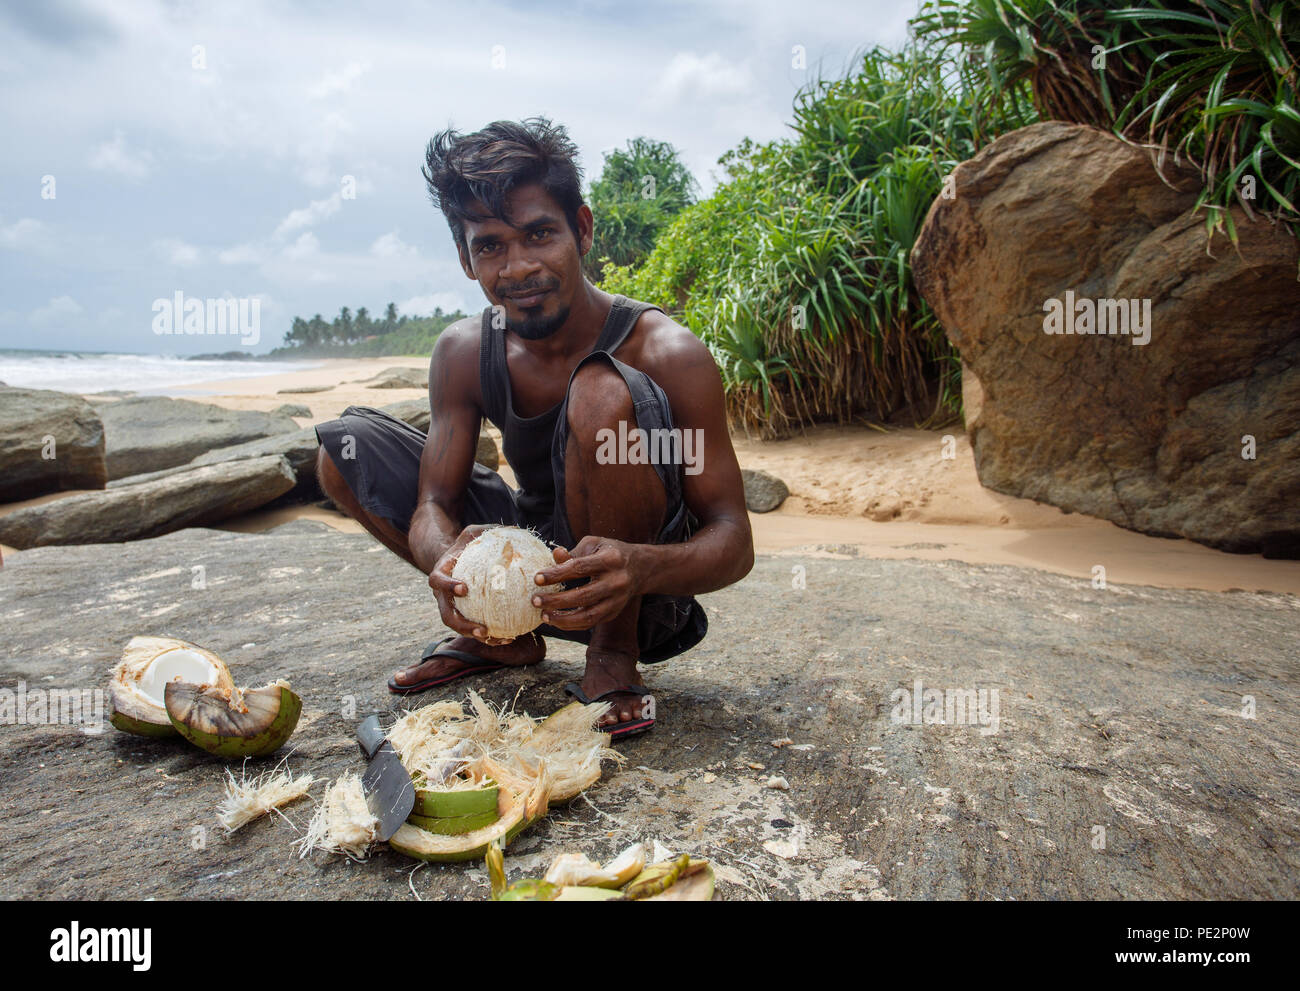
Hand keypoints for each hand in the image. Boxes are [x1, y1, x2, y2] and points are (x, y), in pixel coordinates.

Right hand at [427, 524, 512, 644]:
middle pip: (446, 616)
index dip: (448, 586)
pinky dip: (490, 636)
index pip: (437, 581)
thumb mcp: (474, 533)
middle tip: (482, 629)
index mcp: (440, 573)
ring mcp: (451, 607)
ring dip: (478, 637)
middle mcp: (442, 595)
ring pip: (460, 628)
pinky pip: (475, 629)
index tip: (464, 589)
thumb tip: (516, 528)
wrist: (454, 559)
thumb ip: (489, 531)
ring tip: (500, 638)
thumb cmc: (467, 544)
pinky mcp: (463, 615)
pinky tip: (511, 637)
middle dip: (462, 626)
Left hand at [531, 536, 642, 630]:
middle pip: (584, 595)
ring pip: (589, 616)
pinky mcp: (614, 612)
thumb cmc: (609, 552)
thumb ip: (573, 553)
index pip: (580, 568)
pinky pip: (591, 623)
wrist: (639, 568)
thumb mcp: (593, 544)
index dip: (557, 574)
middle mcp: (617, 581)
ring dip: (563, 619)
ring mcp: (618, 600)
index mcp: (611, 559)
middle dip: (556, 600)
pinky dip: (571, 624)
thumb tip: (555, 556)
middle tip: (535, 600)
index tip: (537, 578)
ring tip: (543, 615)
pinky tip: (555, 620)